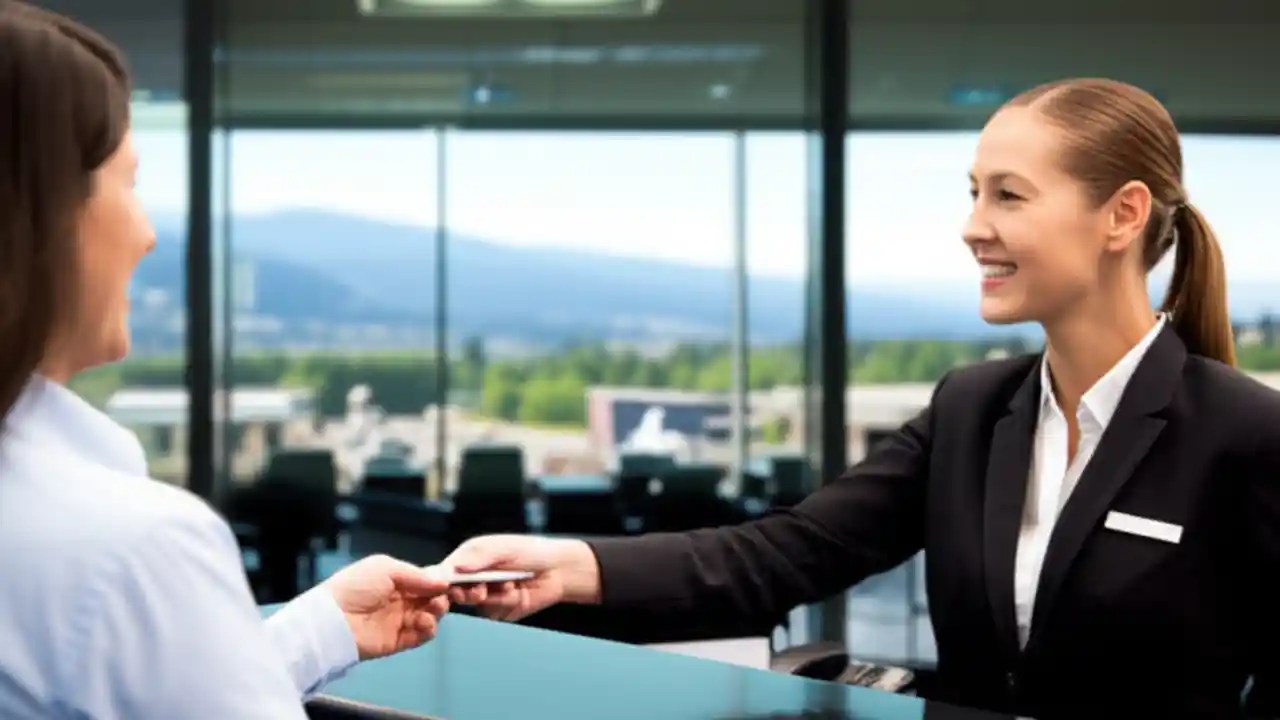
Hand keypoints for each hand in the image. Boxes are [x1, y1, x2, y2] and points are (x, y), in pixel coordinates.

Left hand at [322, 554, 450, 659]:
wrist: (332, 620)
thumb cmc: (355, 587)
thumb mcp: (385, 568)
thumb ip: (416, 575)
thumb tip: (443, 581)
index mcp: (396, 580)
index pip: (425, 580)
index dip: (439, 581)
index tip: (452, 581)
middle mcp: (400, 600)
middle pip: (431, 598)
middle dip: (440, 596)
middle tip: (442, 596)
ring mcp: (399, 620)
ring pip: (430, 616)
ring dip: (436, 612)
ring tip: (432, 610)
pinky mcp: (398, 640)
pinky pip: (421, 635)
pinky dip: (428, 629)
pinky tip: (425, 622)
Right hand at [437, 535, 600, 621]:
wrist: (559, 570)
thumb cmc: (531, 551)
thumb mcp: (505, 548)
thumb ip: (481, 557)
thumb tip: (456, 567)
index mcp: (469, 558)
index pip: (446, 571)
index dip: (442, 581)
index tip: (448, 587)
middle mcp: (473, 577)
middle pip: (455, 592)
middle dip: (468, 593)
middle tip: (480, 591)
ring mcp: (485, 595)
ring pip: (475, 605)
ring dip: (492, 596)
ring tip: (509, 585)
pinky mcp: (498, 610)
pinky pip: (492, 613)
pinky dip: (505, 604)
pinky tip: (517, 592)